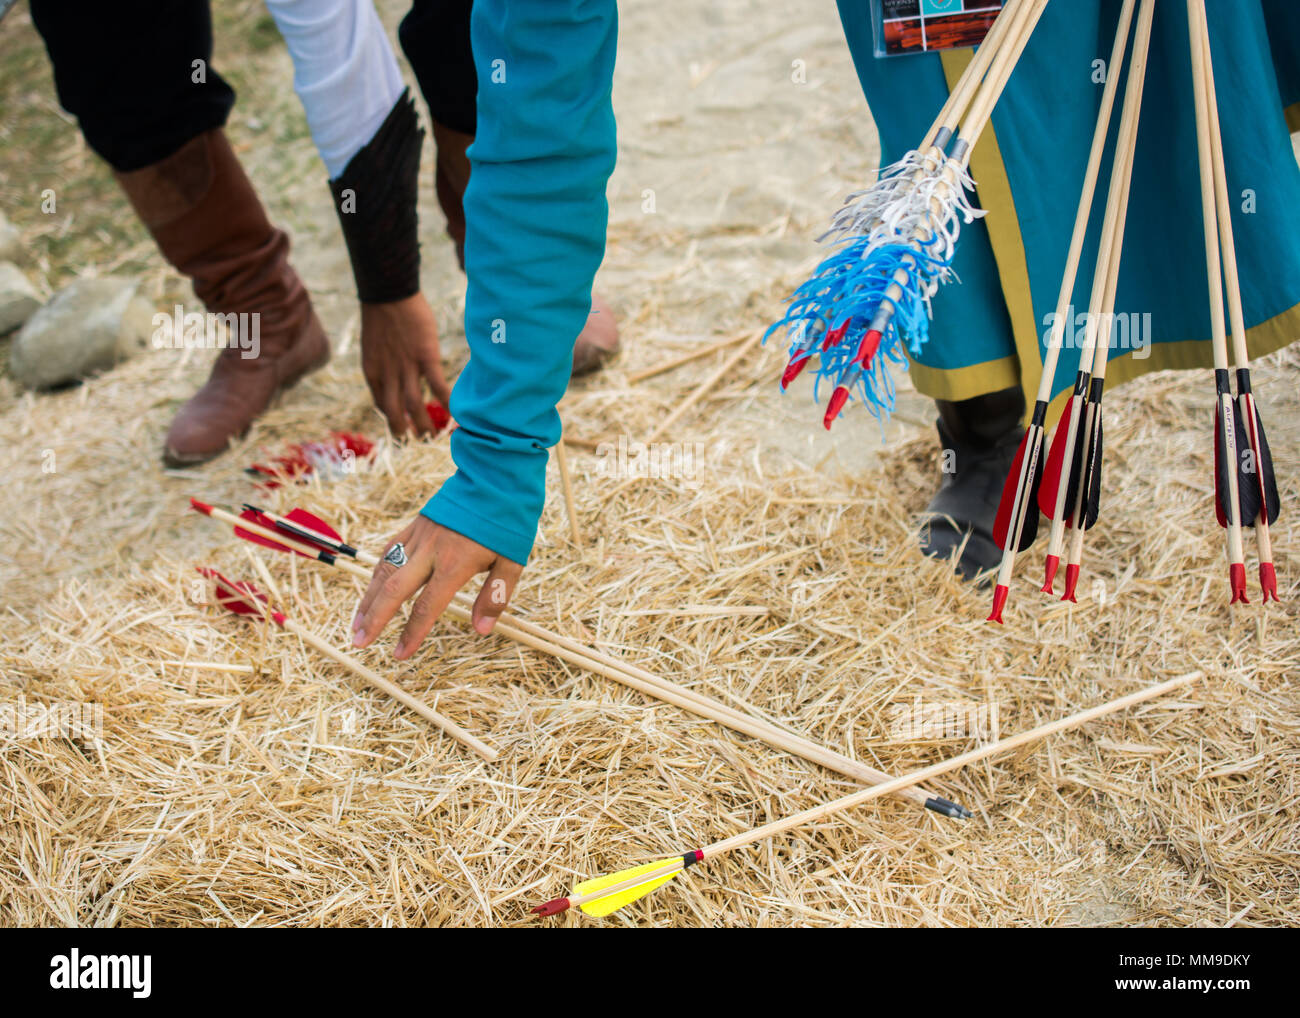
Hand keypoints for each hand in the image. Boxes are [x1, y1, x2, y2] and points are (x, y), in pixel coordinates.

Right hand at [351, 515, 522, 659]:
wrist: (495, 474)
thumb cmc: (507, 520)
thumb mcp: (512, 559)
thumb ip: (496, 595)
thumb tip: (481, 629)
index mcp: (456, 563)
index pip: (427, 606)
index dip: (412, 633)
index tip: (399, 655)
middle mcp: (431, 551)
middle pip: (394, 589)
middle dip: (374, 619)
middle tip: (358, 643)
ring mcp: (420, 536)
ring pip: (384, 570)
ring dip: (368, 598)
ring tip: (356, 623)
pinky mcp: (416, 525)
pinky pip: (390, 550)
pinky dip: (377, 572)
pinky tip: (371, 587)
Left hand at [360, 294, 452, 435]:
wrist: (388, 291)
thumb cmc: (382, 312)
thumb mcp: (374, 342)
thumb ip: (382, 361)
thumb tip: (392, 372)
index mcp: (373, 371)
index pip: (381, 403)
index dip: (392, 418)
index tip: (403, 427)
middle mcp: (387, 374)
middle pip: (395, 412)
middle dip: (405, 431)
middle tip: (416, 444)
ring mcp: (406, 366)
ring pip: (414, 404)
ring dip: (424, 423)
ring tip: (433, 438)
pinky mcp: (425, 356)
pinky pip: (436, 384)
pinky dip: (445, 401)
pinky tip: (454, 414)